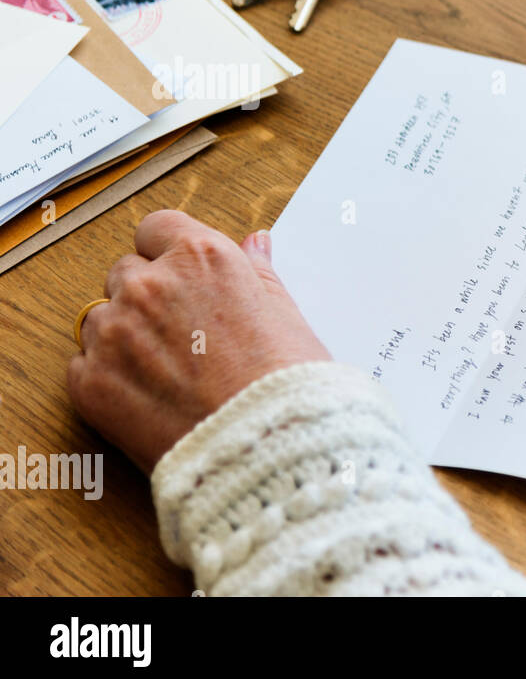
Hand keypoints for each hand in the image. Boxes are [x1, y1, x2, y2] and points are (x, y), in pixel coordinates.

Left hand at [68, 210, 329, 471]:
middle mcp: (150, 286)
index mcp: (201, 259)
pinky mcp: (91, 381)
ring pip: (101, 319)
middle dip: (150, 298)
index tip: (184, 280)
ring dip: (125, 338)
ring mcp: (114, 333)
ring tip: (171, 373)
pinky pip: (84, 365)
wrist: (269, 450)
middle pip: (127, 273)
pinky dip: (109, 378)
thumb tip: (255, 244)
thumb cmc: (287, 384)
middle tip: (186, 337)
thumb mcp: (286, 315)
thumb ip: (258, 273)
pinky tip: (151, 398)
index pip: (158, 229)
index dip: (171, 255)